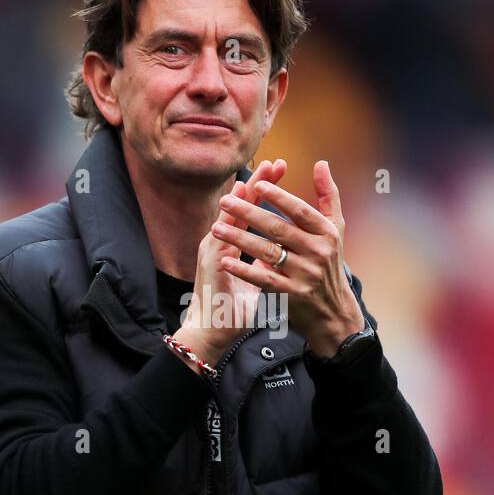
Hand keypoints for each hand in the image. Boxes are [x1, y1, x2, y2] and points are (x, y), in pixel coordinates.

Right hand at [172, 158, 287, 371]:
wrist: (211, 333)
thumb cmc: (232, 310)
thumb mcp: (255, 283)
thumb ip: (266, 268)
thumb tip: (283, 259)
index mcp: (233, 245)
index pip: (252, 212)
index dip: (266, 192)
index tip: (282, 172)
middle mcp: (221, 242)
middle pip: (240, 206)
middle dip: (259, 183)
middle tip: (274, 161)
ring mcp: (214, 249)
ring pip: (228, 214)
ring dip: (244, 193)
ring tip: (258, 173)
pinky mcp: (210, 261)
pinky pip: (220, 233)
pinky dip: (229, 215)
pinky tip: (237, 200)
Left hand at [210, 159, 364, 357]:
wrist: (333, 311)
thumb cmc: (330, 263)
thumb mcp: (335, 229)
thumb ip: (328, 195)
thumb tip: (321, 163)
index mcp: (327, 233)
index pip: (300, 211)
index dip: (279, 196)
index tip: (256, 184)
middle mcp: (318, 253)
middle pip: (279, 229)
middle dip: (249, 212)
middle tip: (225, 200)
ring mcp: (305, 275)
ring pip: (267, 252)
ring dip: (239, 238)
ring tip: (216, 228)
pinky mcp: (292, 295)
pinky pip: (263, 279)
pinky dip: (243, 270)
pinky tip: (225, 260)